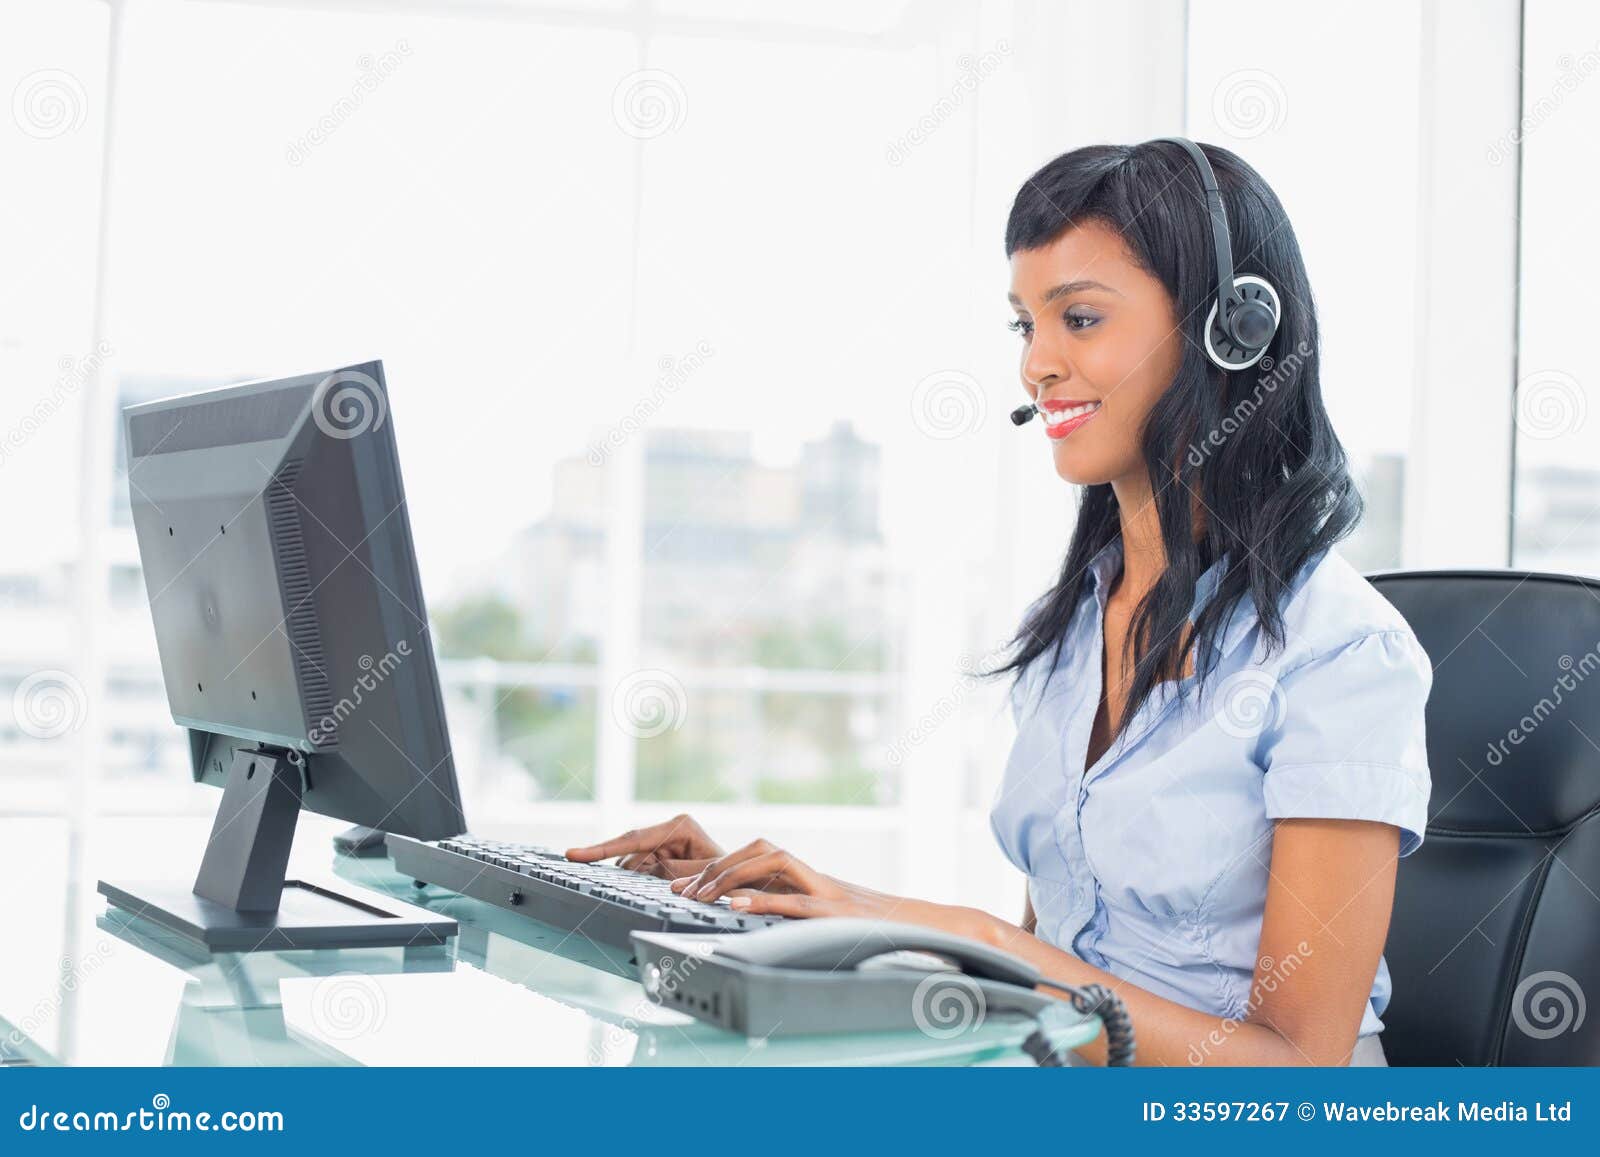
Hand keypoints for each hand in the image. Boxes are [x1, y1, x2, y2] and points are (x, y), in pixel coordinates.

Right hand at [564, 813, 722, 878]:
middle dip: (630, 874)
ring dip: (639, 882)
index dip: (601, 849)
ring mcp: (663, 845)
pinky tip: (658, 888)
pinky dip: (642, 884)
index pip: (633, 839)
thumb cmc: (731, 876)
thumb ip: (676, 872)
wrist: (745, 882)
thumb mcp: (706, 874)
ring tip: (669, 888)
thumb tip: (651, 872)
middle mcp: (668, 831)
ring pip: (631, 867)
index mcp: (679, 827)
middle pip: (630, 855)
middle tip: (639, 885)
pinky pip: (639, 873)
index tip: (574, 855)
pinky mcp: (660, 858)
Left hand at [671, 838, 997, 941]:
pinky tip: (737, 907)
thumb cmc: (876, 930)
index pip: (757, 856)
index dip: (718, 863)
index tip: (681, 881)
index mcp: (809, 878)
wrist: (927, 928)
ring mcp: (827, 889)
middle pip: (759, 849)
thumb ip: (795, 911)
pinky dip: (764, 901)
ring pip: (773, 861)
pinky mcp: (837, 910)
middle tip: (681, 889)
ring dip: (733, 873)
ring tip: (702, 893)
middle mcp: (815, 876)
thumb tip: (748, 915)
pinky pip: (796, 900)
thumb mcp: (827, 919)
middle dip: (715, 864)